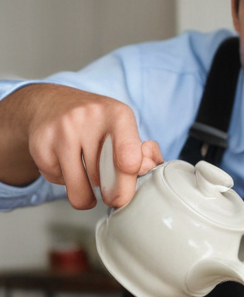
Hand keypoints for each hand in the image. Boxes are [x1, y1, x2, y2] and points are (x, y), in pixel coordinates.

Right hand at [0, 83, 162, 208]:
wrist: (50, 104)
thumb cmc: (96, 123)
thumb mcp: (123, 128)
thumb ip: (144, 153)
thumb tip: (149, 167)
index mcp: (117, 114)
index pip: (128, 157)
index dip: (128, 182)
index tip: (124, 192)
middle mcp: (88, 119)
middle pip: (103, 180)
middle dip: (109, 192)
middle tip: (111, 186)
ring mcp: (61, 132)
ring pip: (79, 190)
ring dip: (86, 192)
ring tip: (88, 173)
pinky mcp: (40, 146)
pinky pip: (58, 183)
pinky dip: (65, 180)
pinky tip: (66, 161)